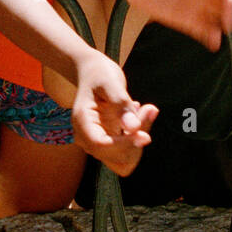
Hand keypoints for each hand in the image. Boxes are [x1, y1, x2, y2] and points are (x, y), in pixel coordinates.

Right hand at [69, 53, 156, 176]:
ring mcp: (98, 141)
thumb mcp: (110, 81)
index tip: (145, 134)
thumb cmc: (99, 73)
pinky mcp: (109, 141)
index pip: (101, 145)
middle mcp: (87, 137)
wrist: (93, 72)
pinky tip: (139, 114)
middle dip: (135, 139)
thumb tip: (133, 127)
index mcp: (82, 121)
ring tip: (146, 111)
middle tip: (149, 109)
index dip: (125, 144)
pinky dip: (138, 137)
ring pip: (123, 160)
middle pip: (114, 157)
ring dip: (139, 139)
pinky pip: (127, 151)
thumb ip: (121, 104)